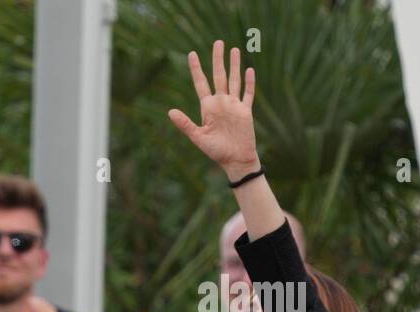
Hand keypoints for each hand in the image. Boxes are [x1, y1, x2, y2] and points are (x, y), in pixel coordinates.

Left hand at [168, 41, 259, 179]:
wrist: (235, 160)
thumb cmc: (215, 151)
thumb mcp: (198, 137)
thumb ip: (185, 124)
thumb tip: (169, 111)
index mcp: (207, 108)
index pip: (201, 83)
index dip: (196, 69)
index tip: (192, 54)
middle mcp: (220, 103)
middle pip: (219, 76)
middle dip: (218, 59)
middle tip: (218, 42)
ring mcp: (234, 105)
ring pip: (234, 80)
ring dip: (234, 65)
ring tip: (234, 49)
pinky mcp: (246, 111)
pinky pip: (247, 94)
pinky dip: (249, 83)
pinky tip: (249, 70)